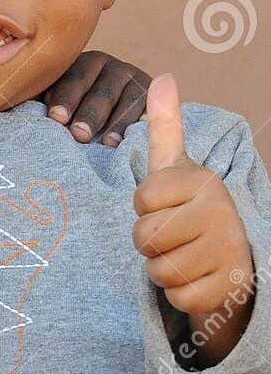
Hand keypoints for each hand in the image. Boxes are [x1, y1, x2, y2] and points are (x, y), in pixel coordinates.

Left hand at [42, 50, 150, 144]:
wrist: (110, 117)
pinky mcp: (152, 98)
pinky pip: (147, 112)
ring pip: (125, 101)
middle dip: (88, 113)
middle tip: (77, 134)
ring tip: (104, 144)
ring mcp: (134, 80)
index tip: (55, 119)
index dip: (64, 98)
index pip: (72, 78)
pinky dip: (137, 128)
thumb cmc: (68, 112)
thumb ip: (32, 103)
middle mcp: (109, 67)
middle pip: (100, 90)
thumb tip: (0, 105)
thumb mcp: (52, 102)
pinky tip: (130, 143)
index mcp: (79, 64)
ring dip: (114, 124)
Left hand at [132, 75, 254, 364]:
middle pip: (145, 236)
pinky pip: (177, 295)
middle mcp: (220, 212)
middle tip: (173, 235)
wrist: (231, 257)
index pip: (142, 200)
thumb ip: (165, 127)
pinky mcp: (227, 287)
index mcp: (203, 181)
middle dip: (149, 242)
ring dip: (162, 268)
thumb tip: (163, 77)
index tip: (166, 206)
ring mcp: (227, 250)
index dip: (145, 208)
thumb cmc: (190, 209)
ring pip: (159, 268)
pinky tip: (196, 278)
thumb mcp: (176, 168)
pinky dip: (178, 293)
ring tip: (183, 255)